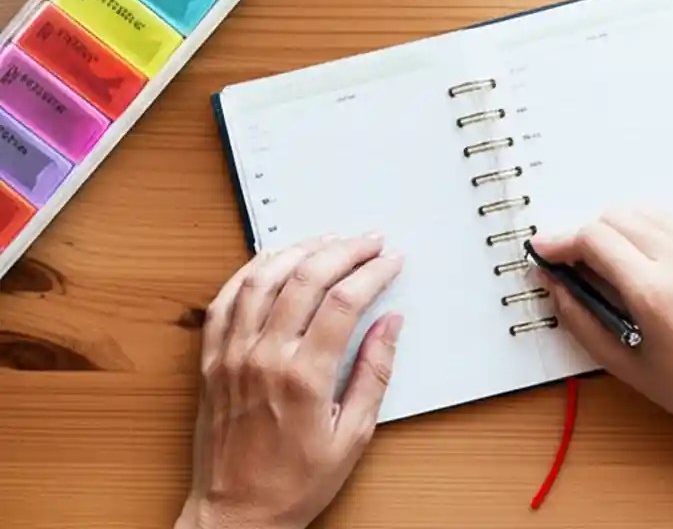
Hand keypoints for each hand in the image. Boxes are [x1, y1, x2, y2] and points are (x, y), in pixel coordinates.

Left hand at [177, 235, 404, 528]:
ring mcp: (232, 355)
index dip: (373, 272)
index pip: (344, 301)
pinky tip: (272, 261)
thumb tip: (390, 325)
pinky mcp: (212, 361)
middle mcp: (264, 358)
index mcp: (304, 377)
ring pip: (262, 279)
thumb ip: (374, 373)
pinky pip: (225, 301)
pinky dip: (249, 272)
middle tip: (368, 241)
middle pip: (305, 278)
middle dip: (343, 250)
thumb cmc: (294, 483)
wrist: (236, 514)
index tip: (390, 261)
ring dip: (298, 251)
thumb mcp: (353, 435)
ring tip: (326, 240)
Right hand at [531, 208, 672, 434]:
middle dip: (583, 235)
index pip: (594, 239)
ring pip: (639, 210)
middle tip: (570, 265)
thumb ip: (579, 318)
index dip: (560, 242)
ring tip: (603, 264)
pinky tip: (636, 260)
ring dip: (612, 229)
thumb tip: (552, 282)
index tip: (543, 253)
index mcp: (654, 292)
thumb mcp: (622, 363)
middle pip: (613, 216)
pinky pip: (666, 220)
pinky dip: (641, 229)